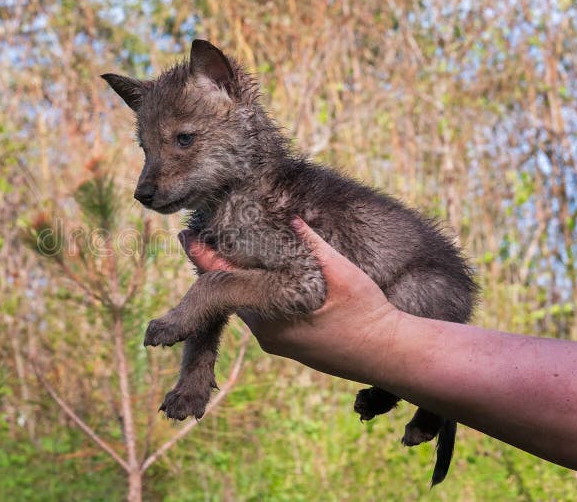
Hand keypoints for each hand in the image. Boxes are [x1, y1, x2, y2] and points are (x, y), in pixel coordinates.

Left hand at [178, 218, 400, 382]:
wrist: (390, 357)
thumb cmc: (368, 314)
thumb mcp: (343, 273)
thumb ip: (314, 244)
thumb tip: (293, 218)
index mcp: (274, 312)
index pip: (225, 281)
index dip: (204, 257)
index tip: (186, 237)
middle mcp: (266, 332)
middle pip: (232, 292)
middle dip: (220, 264)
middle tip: (202, 236)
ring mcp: (274, 343)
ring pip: (247, 303)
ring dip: (240, 279)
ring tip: (231, 250)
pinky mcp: (285, 346)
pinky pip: (261, 315)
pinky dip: (257, 293)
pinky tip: (262, 275)